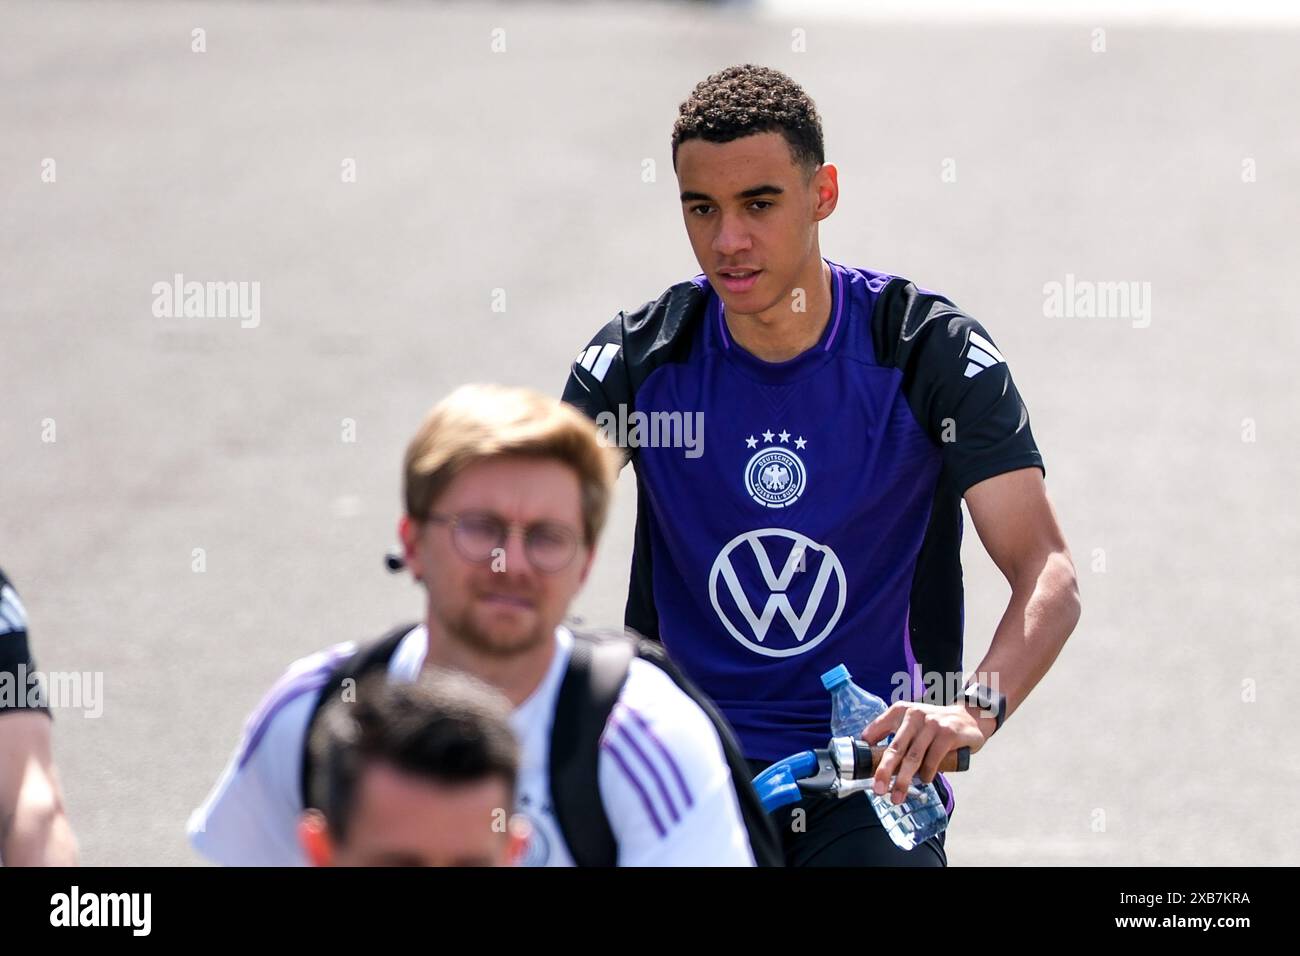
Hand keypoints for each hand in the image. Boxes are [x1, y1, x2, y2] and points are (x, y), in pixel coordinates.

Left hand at [861, 701, 989, 804]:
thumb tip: (866, 744)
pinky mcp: (948, 733)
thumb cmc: (935, 725)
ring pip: (914, 758)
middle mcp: (915, 715)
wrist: (970, 717)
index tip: (861, 765)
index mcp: (902, 711)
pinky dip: (928, 774)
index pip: (880, 729)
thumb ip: (889, 729)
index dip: (868, 746)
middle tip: (877, 789)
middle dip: (884, 771)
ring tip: (897, 796)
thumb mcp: (911, 721)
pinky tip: (926, 781)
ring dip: (904, 780)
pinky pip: (933, 759)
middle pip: (896, 748)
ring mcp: (932, 724)